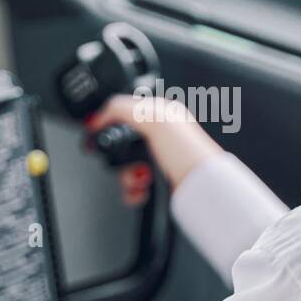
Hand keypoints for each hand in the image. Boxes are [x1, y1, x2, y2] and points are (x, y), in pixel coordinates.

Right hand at [86, 95, 223, 206]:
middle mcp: (161, 135)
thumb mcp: (154, 118)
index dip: (108, 120)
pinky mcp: (159, 181)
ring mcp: (159, 159)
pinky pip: (133, 186)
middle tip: (127, 160)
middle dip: (119, 156)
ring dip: (126, 177)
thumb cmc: (189, 152)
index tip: (97, 131)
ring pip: (124, 167)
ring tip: (140, 178)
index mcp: (162, 112)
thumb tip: (99, 115)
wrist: (203, 188)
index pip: (124, 110)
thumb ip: (123, 109)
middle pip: (121, 143)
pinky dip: (132, 191)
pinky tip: (141, 190)